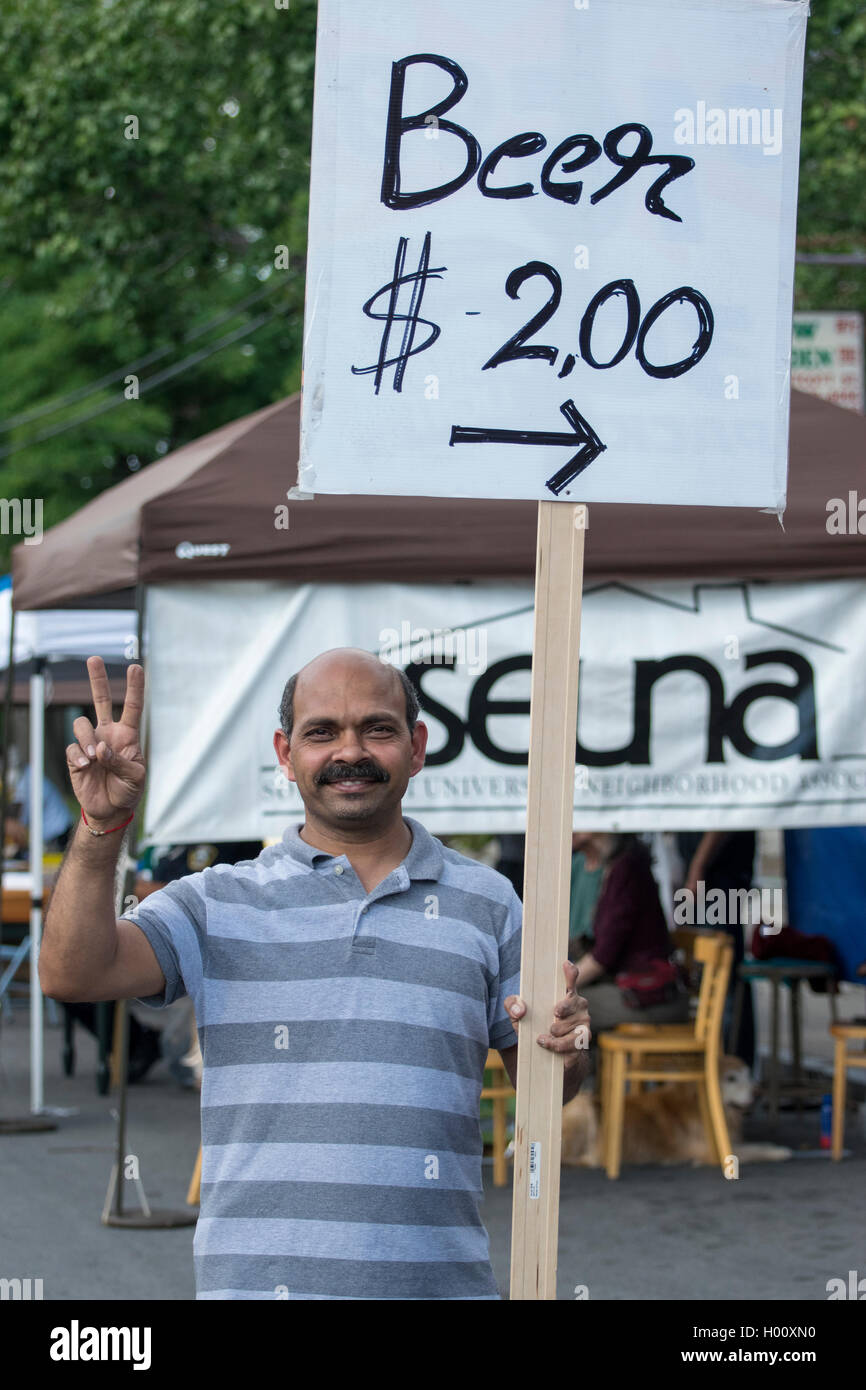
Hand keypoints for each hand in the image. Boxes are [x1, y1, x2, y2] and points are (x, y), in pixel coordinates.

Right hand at [65, 657, 145, 829]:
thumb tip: (100, 747)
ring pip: (81, 724)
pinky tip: (87, 767)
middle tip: (94, 659)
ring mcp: (90, 744)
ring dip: (86, 739)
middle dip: (97, 679)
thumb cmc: (128, 790)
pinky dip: (79, 756)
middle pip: (100, 701)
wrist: (111, 810)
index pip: (132, 707)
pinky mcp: (76, 757)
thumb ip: (121, 760)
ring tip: (94, 757)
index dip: (134, 688)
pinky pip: (72, 749)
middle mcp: (107, 734)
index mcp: (127, 736)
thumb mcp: (135, 776)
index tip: (135, 667)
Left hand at [504, 960, 591, 1080]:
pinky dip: (558, 1045)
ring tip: (541, 1038)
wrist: (545, 1055)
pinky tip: (546, 1044)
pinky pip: (573, 1042)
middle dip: (563, 1008)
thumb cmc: (533, 1025)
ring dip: (555, 1031)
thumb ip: (512, 1005)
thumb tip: (520, 1010)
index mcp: (564, 992)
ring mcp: (583, 1021)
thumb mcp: (517, 1014)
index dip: (570, 971)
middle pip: (572, 1001)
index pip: (571, 977)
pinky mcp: (583, 1039)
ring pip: (570, 1024)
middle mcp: (578, 1004)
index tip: (565, 965)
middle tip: (554, 1013)